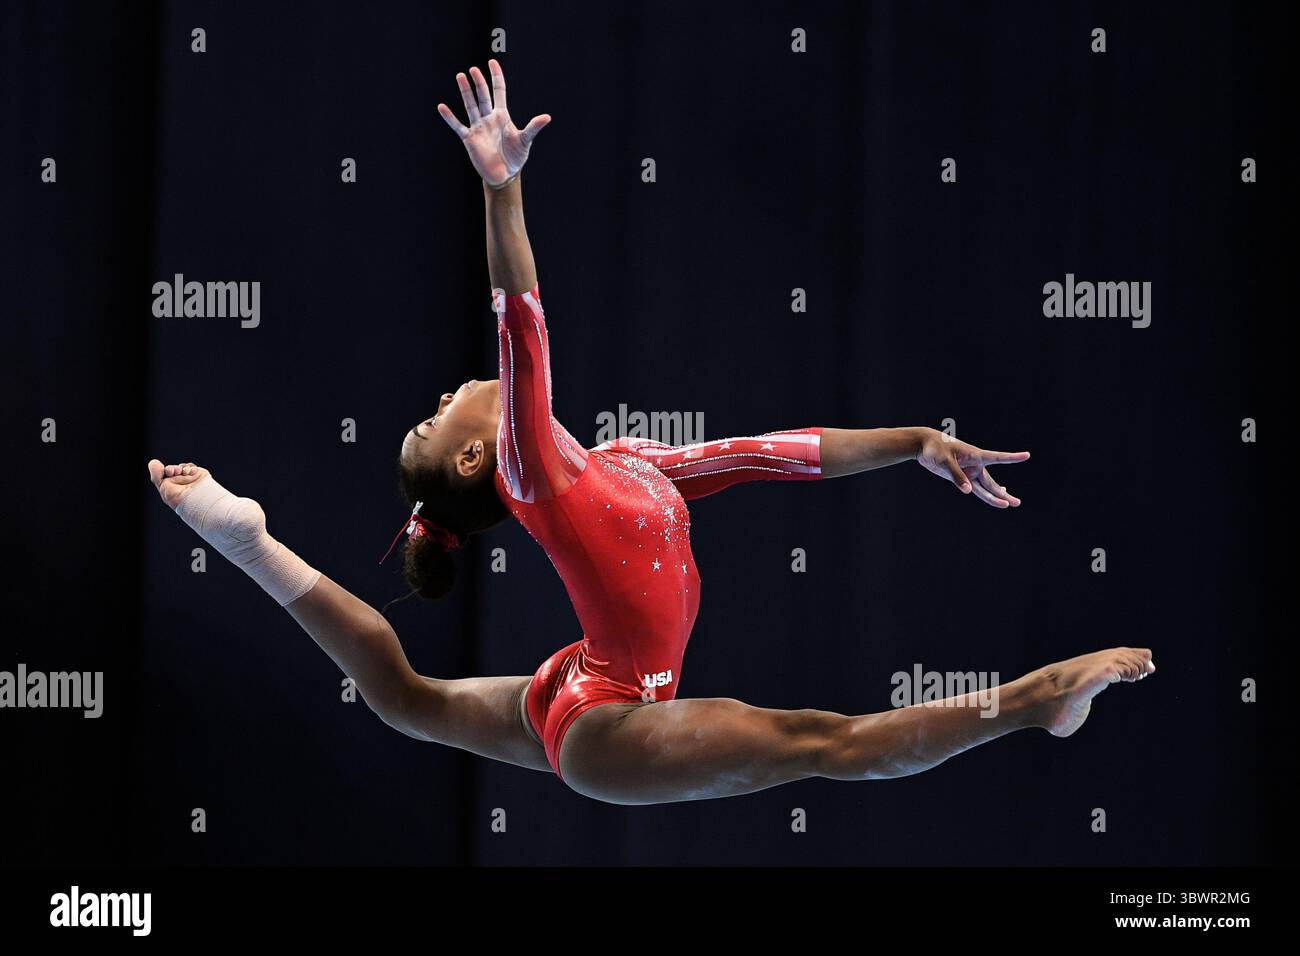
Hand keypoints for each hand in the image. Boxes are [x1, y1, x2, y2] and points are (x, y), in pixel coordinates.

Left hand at [147, 459, 208, 509]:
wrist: (199, 498)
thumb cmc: (180, 498)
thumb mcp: (164, 487)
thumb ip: (156, 475)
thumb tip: (153, 462)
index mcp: (169, 487)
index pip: (163, 474)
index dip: (165, 470)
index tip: (169, 472)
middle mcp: (177, 483)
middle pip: (172, 469)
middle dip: (173, 468)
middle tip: (177, 471)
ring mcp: (187, 479)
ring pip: (182, 467)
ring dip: (183, 468)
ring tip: (185, 472)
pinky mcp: (197, 475)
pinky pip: (191, 467)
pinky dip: (191, 468)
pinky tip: (192, 472)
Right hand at [436, 59, 549, 187]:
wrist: (504, 175)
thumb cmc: (515, 157)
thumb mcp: (525, 141)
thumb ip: (533, 128)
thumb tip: (547, 117)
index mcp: (502, 116)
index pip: (498, 91)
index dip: (496, 77)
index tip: (492, 62)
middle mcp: (489, 119)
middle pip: (483, 96)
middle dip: (479, 83)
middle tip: (474, 69)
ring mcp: (478, 127)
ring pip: (470, 106)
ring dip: (465, 92)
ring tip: (460, 76)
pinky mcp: (469, 139)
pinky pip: (458, 126)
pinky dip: (450, 117)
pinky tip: (442, 107)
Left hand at [915, 431, 1028, 507]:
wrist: (924, 445)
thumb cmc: (936, 448)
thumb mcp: (945, 461)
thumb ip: (956, 475)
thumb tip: (968, 491)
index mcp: (975, 455)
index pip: (998, 457)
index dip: (1012, 457)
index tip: (1027, 455)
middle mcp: (975, 465)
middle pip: (992, 482)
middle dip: (1003, 494)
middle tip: (1017, 503)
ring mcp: (969, 472)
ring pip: (985, 488)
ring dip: (996, 496)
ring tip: (1009, 504)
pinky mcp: (961, 478)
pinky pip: (974, 488)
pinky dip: (985, 494)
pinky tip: (996, 498)